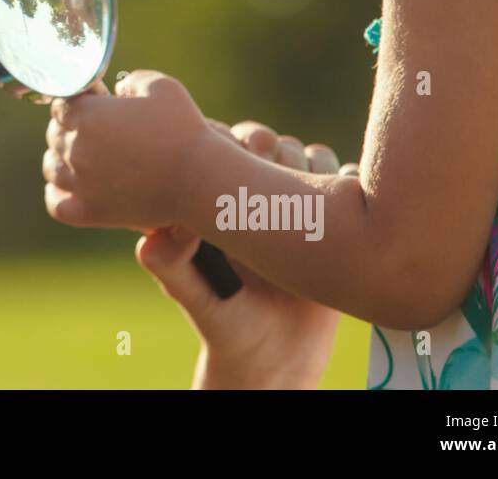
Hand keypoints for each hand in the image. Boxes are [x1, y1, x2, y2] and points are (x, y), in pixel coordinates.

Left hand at [42, 70, 208, 230]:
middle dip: (71, 128)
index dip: (78, 102)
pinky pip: (55, 203)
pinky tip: (71, 188)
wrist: (198, 178)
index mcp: (86, 116)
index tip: (97, 105)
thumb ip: (132, 80)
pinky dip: (57, 195)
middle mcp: (76, 149)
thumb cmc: (183, 129)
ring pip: (52, 167)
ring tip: (82, 157)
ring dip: (62, 158)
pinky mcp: (89, 212)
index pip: (60, 105)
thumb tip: (118, 90)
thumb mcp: (160, 86)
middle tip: (98, 131)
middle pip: (55, 134)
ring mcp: (80, 183)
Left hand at [138, 119, 346, 388]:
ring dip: (306, 167)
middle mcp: (249, 193)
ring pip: (301, 151)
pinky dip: (342, 180)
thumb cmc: (228, 327)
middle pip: (262, 138)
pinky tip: (333, 215)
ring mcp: (288, 200)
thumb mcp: (196, 302)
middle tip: (272, 187)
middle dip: (269, 150)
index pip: (214, 144)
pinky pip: (340, 174)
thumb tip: (156, 236)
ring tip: (303, 207)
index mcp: (211, 200)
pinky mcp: (328, 215)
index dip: (223, 145)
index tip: (233, 171)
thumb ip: (171, 270)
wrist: (280, 359)